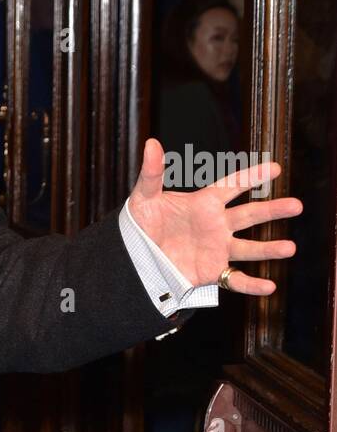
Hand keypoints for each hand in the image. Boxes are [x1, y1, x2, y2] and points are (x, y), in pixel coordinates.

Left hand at [127, 138, 301, 294]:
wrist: (134, 256)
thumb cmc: (141, 223)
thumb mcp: (144, 197)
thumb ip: (151, 173)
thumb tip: (151, 143)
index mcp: (204, 203)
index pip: (233, 186)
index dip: (252, 177)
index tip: (275, 168)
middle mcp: (216, 224)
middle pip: (250, 215)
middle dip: (273, 210)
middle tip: (296, 205)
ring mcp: (217, 248)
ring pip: (249, 248)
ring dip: (269, 249)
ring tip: (290, 248)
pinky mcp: (211, 271)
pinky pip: (235, 279)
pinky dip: (252, 285)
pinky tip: (269, 287)